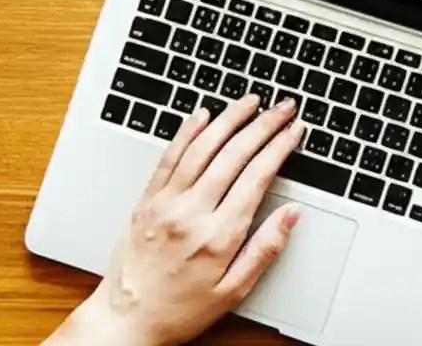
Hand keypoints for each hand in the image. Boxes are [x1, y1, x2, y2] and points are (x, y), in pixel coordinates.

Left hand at [44, 95, 305, 345]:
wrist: (127, 320)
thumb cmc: (181, 310)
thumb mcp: (235, 290)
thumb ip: (266, 249)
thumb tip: (292, 215)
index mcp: (219, 236)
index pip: (257, 176)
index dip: (279, 148)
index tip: (295, 131)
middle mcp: (192, 213)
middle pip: (234, 154)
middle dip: (263, 125)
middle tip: (283, 108)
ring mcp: (166, 203)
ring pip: (202, 147)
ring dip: (229, 118)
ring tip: (250, 101)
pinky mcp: (146, 200)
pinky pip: (169, 157)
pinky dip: (187, 132)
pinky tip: (203, 116)